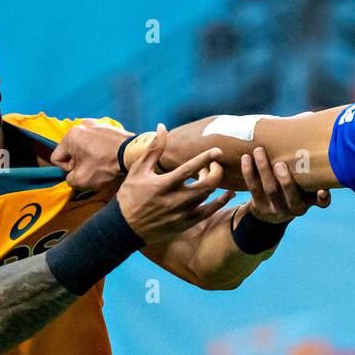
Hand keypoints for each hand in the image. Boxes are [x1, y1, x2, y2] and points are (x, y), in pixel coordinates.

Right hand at [50, 119, 132, 195]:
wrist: (134, 155)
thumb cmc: (107, 166)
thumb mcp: (82, 180)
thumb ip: (70, 179)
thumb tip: (72, 176)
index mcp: (70, 136)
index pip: (57, 158)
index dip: (67, 170)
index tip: (81, 172)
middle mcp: (81, 125)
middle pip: (72, 152)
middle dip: (80, 163)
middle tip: (94, 170)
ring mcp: (96, 124)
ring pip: (85, 147)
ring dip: (90, 158)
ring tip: (104, 165)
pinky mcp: (108, 127)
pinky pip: (98, 142)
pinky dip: (101, 151)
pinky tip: (110, 158)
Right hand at [114, 124, 234, 243]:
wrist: (126, 227)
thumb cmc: (131, 194)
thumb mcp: (139, 169)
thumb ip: (154, 148)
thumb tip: (162, 126)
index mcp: (163, 185)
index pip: (189, 169)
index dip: (206, 158)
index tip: (217, 151)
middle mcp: (175, 200)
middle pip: (207, 184)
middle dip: (216, 170)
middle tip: (215, 163)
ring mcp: (182, 214)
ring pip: (209, 196)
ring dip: (214, 182)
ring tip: (209, 174)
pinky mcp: (186, 223)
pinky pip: (210, 212)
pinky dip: (221, 201)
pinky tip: (228, 193)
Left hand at [240, 146, 331, 223]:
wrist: (271, 213)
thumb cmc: (292, 186)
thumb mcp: (303, 180)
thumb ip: (306, 158)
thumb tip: (306, 118)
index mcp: (309, 200)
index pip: (322, 203)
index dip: (323, 198)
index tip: (322, 190)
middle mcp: (295, 208)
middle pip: (291, 197)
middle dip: (286, 181)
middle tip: (280, 164)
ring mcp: (277, 209)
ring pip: (270, 190)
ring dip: (264, 169)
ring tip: (259, 151)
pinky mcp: (259, 207)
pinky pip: (253, 188)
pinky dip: (249, 173)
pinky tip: (245, 158)